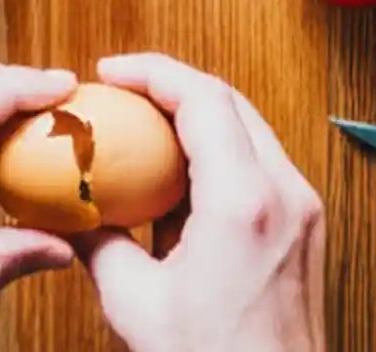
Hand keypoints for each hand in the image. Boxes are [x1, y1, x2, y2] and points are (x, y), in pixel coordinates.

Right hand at [76, 54, 325, 351]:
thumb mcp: (134, 304)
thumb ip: (96, 245)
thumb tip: (69, 211)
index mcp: (243, 203)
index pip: (203, 98)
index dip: (153, 71)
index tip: (111, 71)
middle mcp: (285, 194)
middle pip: (230, 101)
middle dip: (171, 85)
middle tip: (121, 93)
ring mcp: (303, 207)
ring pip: (248, 127)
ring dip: (196, 116)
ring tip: (142, 130)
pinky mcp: (305, 224)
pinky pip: (259, 163)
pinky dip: (217, 151)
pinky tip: (175, 176)